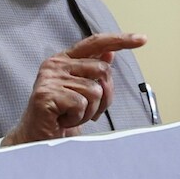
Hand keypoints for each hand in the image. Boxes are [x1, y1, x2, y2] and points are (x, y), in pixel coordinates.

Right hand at [1, 32, 146, 146]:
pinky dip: (78, 118)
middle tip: (86, 110)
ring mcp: (50, 78)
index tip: (142, 39)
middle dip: (103, 97)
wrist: (37, 138)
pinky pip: (81, 104)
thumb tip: (110, 53)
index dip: (121, 40)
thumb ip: (93, 71)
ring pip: (95, 90)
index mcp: (65, 59)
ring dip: (89, 110)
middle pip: (103, 70)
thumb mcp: (81, 91)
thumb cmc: (60, 115)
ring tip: (72, 115)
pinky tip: (64, 119)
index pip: (97, 42)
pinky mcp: (47, 94)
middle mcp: (56, 63)